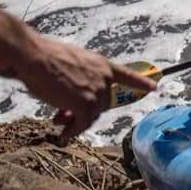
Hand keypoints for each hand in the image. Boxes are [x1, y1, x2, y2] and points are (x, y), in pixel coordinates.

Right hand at [21, 37, 157, 138]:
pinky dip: (73, 130)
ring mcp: (96, 91)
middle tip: (63, 115)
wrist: (36, 58)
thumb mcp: (73, 64)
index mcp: (102, 65)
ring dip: (75, 121)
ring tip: (58, 121)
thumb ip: (82, 79)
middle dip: (83, 111)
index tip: (153, 87)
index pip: (127, 75)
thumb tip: (76, 100)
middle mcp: (104, 78)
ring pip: (90, 115)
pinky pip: (82, 123)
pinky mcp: (86, 104)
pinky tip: (63, 132)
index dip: (140, 82)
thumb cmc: (48, 58)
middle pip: (101, 103)